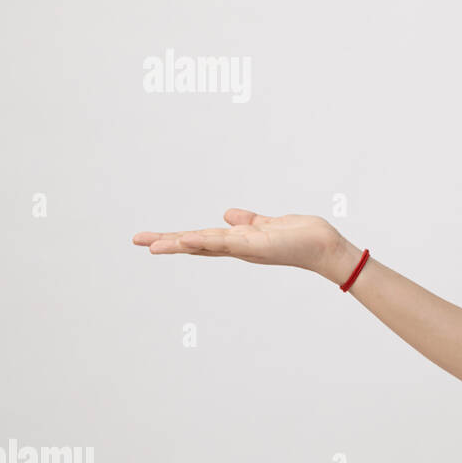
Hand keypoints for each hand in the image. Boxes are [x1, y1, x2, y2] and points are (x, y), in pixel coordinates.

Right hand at [131, 209, 359, 282]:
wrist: (325, 246)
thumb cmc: (301, 237)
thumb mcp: (268, 225)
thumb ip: (248, 221)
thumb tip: (228, 214)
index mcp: (238, 241)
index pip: (202, 239)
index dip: (178, 239)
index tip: (153, 239)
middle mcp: (237, 247)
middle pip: (195, 244)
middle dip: (166, 243)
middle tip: (137, 241)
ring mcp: (244, 247)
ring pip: (203, 244)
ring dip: (177, 244)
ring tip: (150, 244)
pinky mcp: (254, 245)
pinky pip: (224, 242)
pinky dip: (203, 241)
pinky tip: (184, 240)